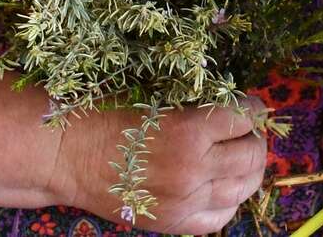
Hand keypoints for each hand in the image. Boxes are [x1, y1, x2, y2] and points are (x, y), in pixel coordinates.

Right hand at [52, 101, 268, 233]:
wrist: (68, 155)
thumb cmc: (108, 116)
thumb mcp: (158, 100)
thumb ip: (197, 107)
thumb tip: (236, 108)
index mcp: (190, 130)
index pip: (244, 118)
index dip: (251, 109)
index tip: (249, 107)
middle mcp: (193, 168)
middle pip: (251, 155)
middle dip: (254, 139)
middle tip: (245, 132)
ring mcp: (186, 200)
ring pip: (242, 188)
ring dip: (248, 169)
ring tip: (238, 158)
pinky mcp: (174, 223)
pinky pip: (219, 217)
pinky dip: (229, 201)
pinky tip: (222, 186)